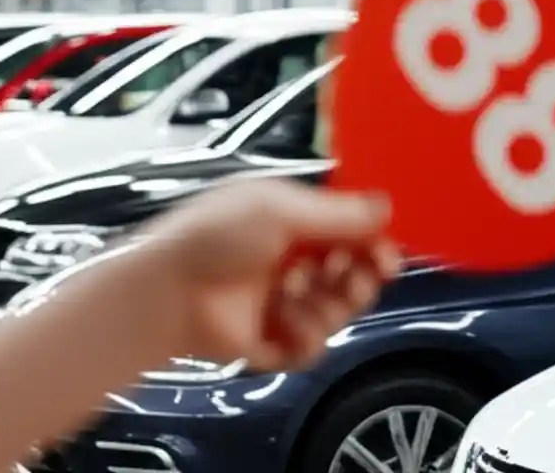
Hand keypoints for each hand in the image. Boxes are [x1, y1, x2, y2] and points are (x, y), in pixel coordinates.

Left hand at [148, 179, 397, 371]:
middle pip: (351, 277)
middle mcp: (290, 262)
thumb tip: (387, 207)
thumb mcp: (279, 211)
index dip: (373, 247)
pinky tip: (284, 322)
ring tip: (295, 298)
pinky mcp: (272, 343)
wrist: (167, 292)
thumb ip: (338, 214)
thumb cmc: (216, 237)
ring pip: (336, 314)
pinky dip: (305, 337)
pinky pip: (312, 347)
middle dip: (357, 281)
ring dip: (326, 307)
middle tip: (346, 281)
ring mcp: (281, 305)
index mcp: (291, 222)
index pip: (349, 234)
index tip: (387, 258)